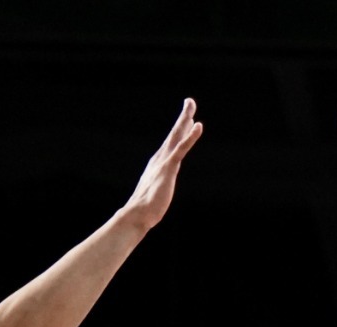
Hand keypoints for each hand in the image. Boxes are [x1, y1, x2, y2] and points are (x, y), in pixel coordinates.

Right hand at [119, 99, 204, 229]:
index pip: (172, 143)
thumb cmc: (146, 207)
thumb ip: (159, 186)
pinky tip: (198, 126)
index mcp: (158, 163)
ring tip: (191, 105)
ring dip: (184, 119)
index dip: (181, 130)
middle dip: (183, 117)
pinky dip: (190, 136)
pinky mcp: (169, 167)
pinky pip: (182, 148)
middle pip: (174, 133)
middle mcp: (160, 158)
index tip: (188, 118)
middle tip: (190, 102)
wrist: (138, 214)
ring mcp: (164, 161)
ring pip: (177, 135)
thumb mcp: (157, 192)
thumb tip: (157, 188)